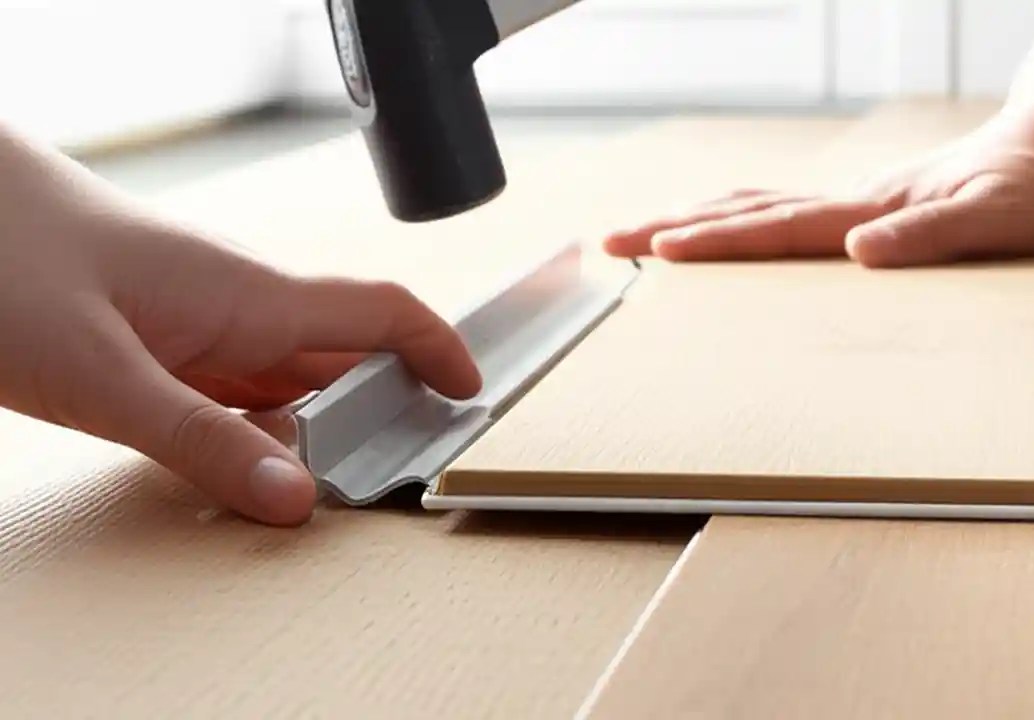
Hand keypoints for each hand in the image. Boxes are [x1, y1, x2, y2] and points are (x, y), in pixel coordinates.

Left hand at [0, 125, 480, 526]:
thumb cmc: (8, 259)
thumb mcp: (104, 376)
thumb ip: (202, 441)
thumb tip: (295, 497)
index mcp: (252, 296)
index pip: (381, 314)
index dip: (438, 351)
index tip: (472, 394)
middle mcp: (240, 305)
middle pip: (343, 362)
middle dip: (377, 417)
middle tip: (392, 479)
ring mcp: (202, 320)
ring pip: (287, 381)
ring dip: (312, 431)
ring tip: (322, 486)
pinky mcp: (163, 340)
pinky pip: (235, 389)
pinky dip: (255, 430)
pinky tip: (245, 463)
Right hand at [602, 112, 1033, 267]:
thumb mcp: (1001, 221)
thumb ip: (932, 234)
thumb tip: (860, 250)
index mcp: (871, 211)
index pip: (779, 229)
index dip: (718, 240)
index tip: (660, 248)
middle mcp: (849, 203)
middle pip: (744, 210)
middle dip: (673, 226)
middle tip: (611, 241)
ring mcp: (849, 202)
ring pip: (754, 206)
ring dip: (694, 219)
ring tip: (643, 234)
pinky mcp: (858, 208)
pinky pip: (778, 213)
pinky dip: (733, 219)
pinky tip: (718, 226)